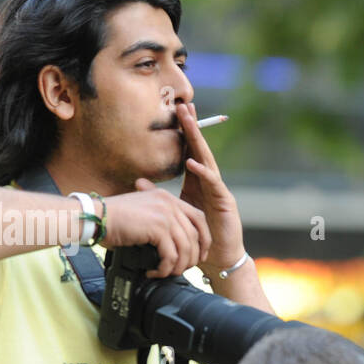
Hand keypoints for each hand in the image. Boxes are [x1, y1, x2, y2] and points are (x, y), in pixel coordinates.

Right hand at [101, 181, 210, 277]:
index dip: (203, 239)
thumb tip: (173, 247)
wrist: (96, 217)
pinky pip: (171, 255)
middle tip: (183, 269)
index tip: (199, 255)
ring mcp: (165, 215)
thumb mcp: (143, 213)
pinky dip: (165, 269)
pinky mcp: (158, 228)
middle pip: (196, 235)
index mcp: (168, 198)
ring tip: (167, 273)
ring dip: (179, 266)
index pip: (198, 219)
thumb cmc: (114, 218)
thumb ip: (160, 222)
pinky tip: (155, 272)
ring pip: (185, 248)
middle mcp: (169, 204)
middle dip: (193, 257)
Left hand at [175, 101, 245, 274]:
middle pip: (199, 149)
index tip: (176, 112)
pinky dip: (203, 172)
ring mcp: (219, 190)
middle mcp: (210, 181)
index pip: (190, 151)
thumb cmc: (197, 235)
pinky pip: (213, 183)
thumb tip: (138, 182)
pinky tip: (192, 162)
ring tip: (188, 124)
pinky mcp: (225, 202)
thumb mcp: (174, 212)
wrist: (218, 257)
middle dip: (191, 127)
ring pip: (207, 160)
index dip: (183, 132)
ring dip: (197, 141)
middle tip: (183, 106)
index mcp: (198, 182)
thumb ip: (158, 196)